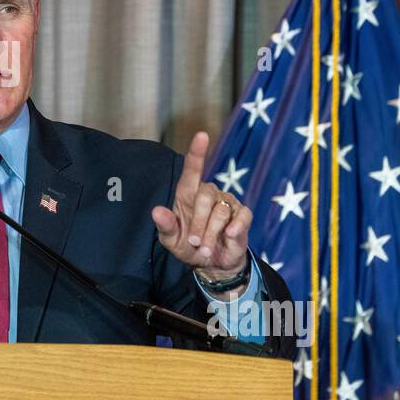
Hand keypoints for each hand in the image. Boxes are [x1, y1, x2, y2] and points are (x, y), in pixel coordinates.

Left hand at [151, 131, 251, 281]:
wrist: (211, 264)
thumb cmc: (188, 246)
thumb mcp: (171, 241)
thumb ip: (165, 226)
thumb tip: (156, 211)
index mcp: (188, 195)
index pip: (192, 169)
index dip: (197, 152)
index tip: (202, 135)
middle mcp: (209, 194)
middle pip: (204, 196)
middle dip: (197, 222)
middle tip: (193, 242)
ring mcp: (227, 202)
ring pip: (220, 211)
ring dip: (210, 234)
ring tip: (203, 249)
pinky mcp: (242, 215)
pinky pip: (241, 216)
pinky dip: (235, 228)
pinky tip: (229, 236)